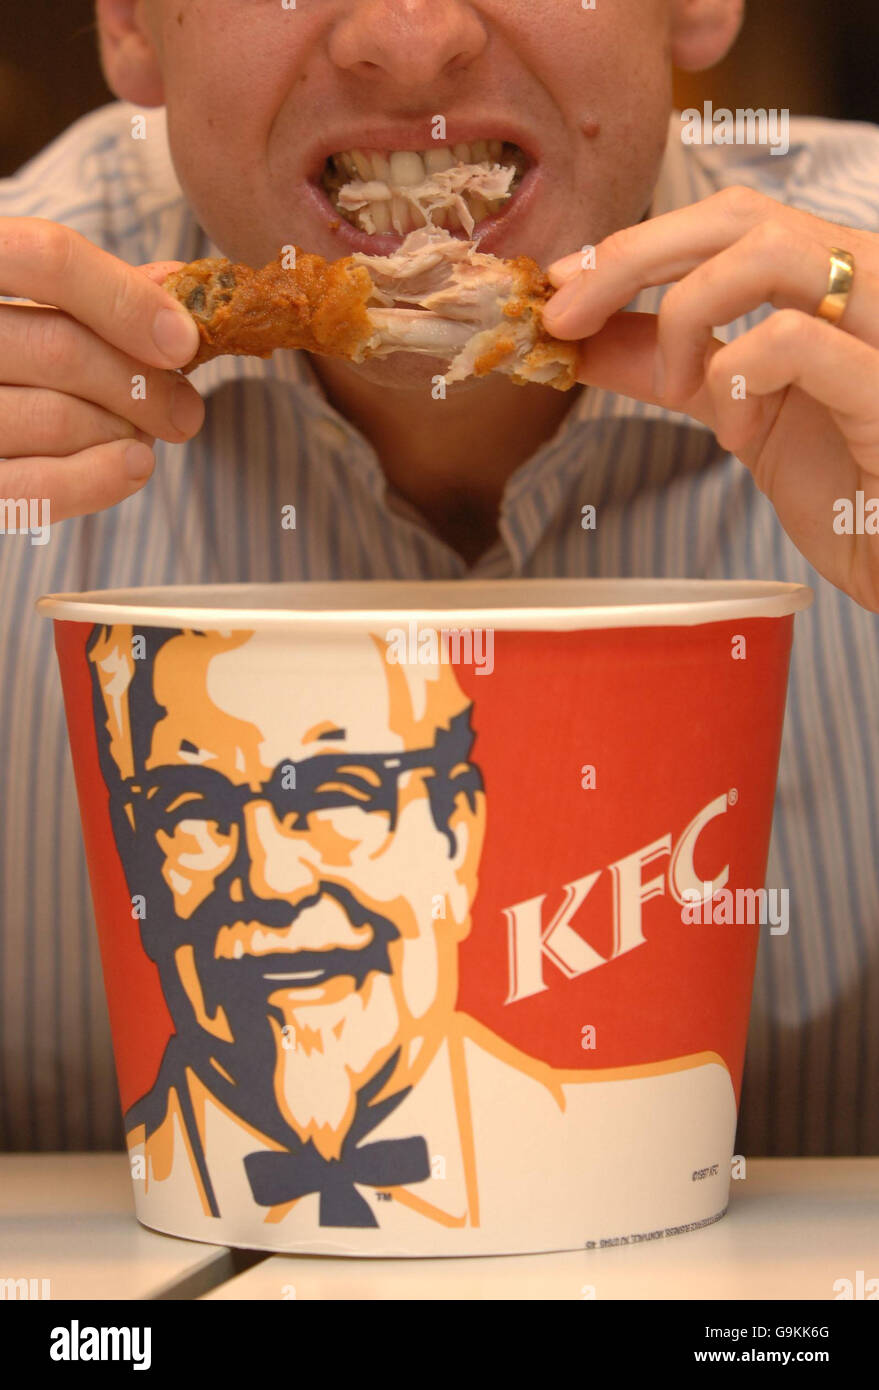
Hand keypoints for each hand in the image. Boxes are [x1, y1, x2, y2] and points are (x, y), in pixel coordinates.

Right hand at [0, 218, 204, 521]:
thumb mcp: (26, 297)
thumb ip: (96, 291)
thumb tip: (179, 284)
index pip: (46, 259)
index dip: (126, 300)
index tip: (184, 341)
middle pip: (61, 347)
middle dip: (143, 384)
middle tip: (186, 410)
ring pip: (55, 418)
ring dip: (122, 430)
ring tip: (144, 433)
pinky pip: (30, 488)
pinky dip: (97, 479)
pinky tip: (134, 466)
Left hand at [542, 186, 878, 611]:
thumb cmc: (852, 489)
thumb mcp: (744, 417)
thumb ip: (675, 371)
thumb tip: (589, 339)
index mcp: (835, 281)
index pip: (729, 221)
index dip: (637, 245)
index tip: (561, 289)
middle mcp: (868, 281)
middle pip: (740, 216)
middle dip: (632, 256)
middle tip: (565, 314)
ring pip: (768, 252)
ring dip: (684, 315)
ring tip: (673, 385)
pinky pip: (793, 341)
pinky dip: (736, 380)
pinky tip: (736, 434)